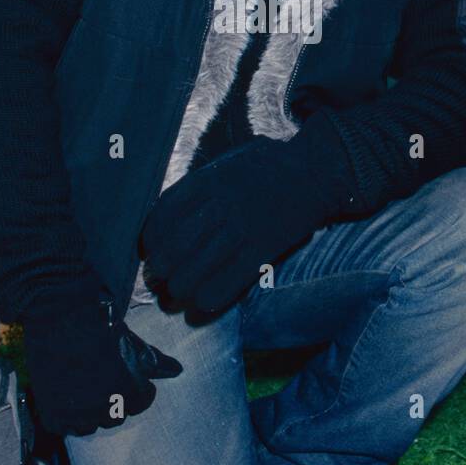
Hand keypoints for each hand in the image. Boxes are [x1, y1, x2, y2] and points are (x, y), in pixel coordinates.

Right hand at [23, 299, 182, 437]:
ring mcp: (77, 413)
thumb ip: (155, 362)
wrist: (59, 317)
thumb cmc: (98, 326)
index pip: (141, 402)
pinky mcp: (53, 414)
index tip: (127, 378)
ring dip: (91, 412)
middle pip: (116, 416)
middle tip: (103, 381)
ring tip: (85, 389)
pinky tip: (67, 397)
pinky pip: (66, 427)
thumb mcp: (131, 342)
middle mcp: (104, 407)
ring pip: (91, 425)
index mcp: (128, 390)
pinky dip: (68, 417)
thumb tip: (177, 370)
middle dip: (114, 401)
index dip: (137, 389)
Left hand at [139, 120, 361, 317]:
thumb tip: (170, 215)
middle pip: (174, 248)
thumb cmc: (268, 166)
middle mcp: (220, 204)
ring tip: (177, 294)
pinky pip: (227, 282)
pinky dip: (210, 297)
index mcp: (207, 180)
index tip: (150, 251)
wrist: (315, 171)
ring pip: (195, 270)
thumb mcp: (228, 162)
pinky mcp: (263, 249)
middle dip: (160, 270)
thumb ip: (200, 184)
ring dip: (180, 288)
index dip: (151, 240)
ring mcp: (242, 227)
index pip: (163, 215)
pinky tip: (203, 302)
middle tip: (159, 279)